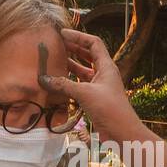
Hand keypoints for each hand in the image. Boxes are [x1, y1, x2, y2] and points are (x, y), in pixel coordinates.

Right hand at [39, 29, 142, 143]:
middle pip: (88, 55)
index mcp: (107, 66)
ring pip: (84, 70)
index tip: (63, 34)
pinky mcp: (96, 98)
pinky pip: (81, 85)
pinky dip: (70, 81)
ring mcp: (100, 86)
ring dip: (71, 64)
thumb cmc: (110, 109)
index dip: (78, 36)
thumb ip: (64, 85)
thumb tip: (44, 79)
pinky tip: (59, 82)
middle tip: (57, 44)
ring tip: (55, 60)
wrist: (122, 132)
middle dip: (73, 48)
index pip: (93, 43)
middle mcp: (104, 74)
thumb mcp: (85, 93)